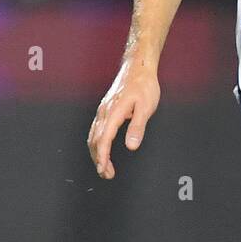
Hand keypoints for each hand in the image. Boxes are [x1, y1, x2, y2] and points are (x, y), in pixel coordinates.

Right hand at [87, 62, 160, 178]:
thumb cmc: (144, 86)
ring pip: (94, 135)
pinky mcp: (106, 108)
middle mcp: (104, 112)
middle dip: (98, 159)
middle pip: (95, 140)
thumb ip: (138, 127)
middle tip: (107, 174)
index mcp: (113, 112)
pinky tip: (102, 149)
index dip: (102, 157)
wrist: (138, 67)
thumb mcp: (146, 107)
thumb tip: (131, 146)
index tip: (104, 170)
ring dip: (97, 152)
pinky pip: (97, 129)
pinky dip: (97, 142)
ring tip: (105, 167)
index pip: (103, 139)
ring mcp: (103, 109)